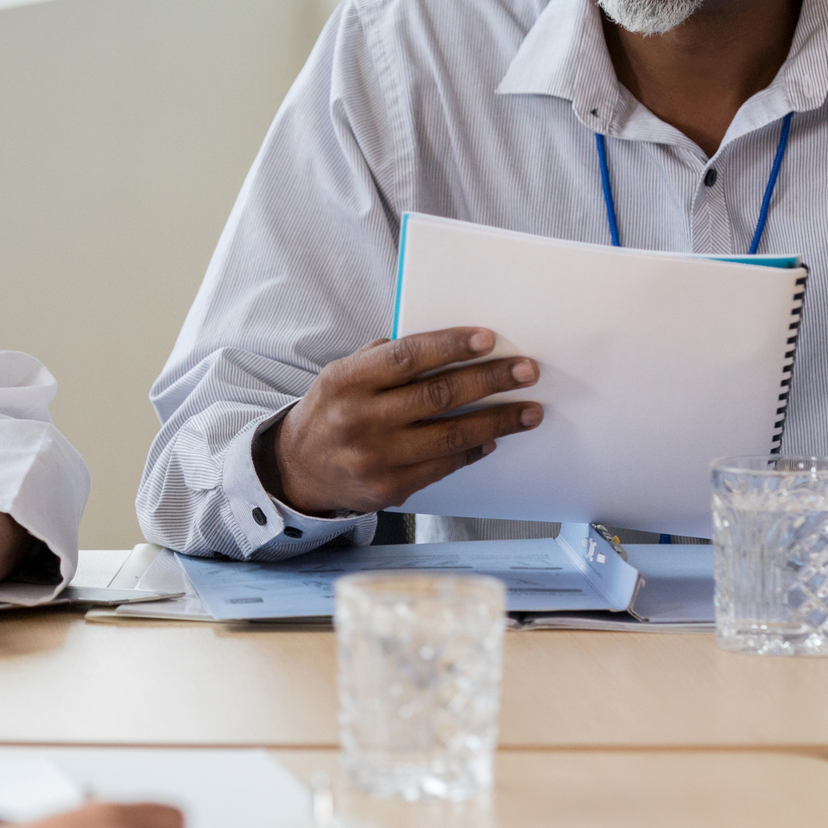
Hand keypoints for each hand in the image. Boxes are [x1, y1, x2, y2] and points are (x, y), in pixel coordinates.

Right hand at [258, 328, 543, 516]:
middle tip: (526, 371)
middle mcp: (360, 419)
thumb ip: (385, 357)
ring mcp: (375, 458)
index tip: (489, 339)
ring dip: (497, 422)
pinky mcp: (389, 489)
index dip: (450, 346)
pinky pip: (442, 466)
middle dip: (489, 381)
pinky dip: (472, 451)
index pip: (407, 357)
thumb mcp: (343, 373)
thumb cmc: (333, 410)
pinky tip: (493, 439)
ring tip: (530, 411)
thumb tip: (449, 344)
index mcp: (347, 381)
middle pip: (437, 396)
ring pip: (449, 436)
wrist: (298, 469)